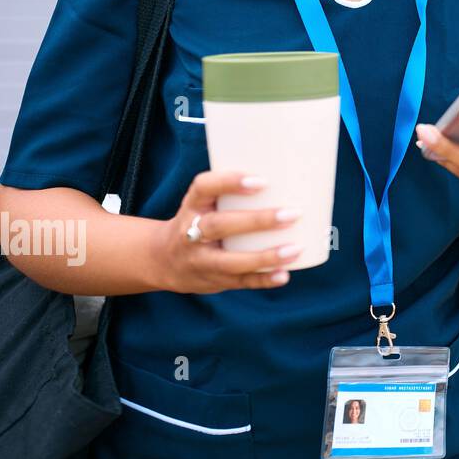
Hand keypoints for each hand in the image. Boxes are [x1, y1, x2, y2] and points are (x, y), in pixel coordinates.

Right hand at [149, 170, 303, 293]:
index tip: (261, 181)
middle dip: (257, 221)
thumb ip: (234, 190)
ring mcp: (201, 260)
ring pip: (230, 261)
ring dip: (265, 257)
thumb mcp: (204, 201)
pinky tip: (284, 275)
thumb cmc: (201, 219)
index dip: (229, 182)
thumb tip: (293, 176)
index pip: (203, 188)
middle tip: (292, 214)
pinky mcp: (213, 280)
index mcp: (193, 205)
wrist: (164, 260)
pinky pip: (239, 282)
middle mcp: (191, 232)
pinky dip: (263, 280)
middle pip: (219, 226)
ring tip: (295, 249)